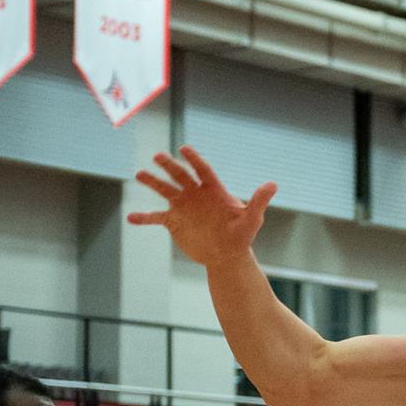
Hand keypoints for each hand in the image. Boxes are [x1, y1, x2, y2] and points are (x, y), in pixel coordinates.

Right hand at [128, 146, 278, 267]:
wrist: (227, 256)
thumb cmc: (241, 236)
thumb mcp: (252, 219)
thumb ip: (259, 201)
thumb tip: (273, 184)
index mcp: (213, 190)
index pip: (202, 170)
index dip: (194, 159)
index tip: (184, 149)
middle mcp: (195, 194)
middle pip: (180, 175)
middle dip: (169, 166)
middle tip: (158, 156)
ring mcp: (183, 207)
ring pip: (165, 190)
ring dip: (152, 183)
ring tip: (140, 175)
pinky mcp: (174, 222)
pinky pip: (156, 218)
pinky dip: (144, 218)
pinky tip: (131, 217)